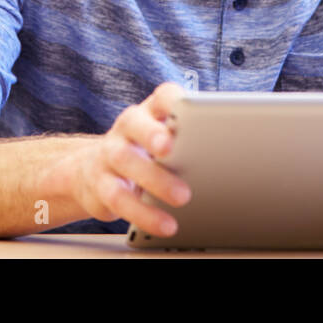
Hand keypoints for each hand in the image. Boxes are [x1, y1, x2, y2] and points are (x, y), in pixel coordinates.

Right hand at [56, 83, 190, 236]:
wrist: (92, 172)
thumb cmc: (144, 153)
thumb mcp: (163, 140)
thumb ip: (189, 140)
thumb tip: (230, 155)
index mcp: (149, 113)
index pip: (161, 97)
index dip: (171, 99)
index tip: (185, 104)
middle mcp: (126, 129)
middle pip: (135, 125)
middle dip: (151, 134)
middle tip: (170, 147)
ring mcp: (109, 155)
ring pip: (125, 161)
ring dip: (155, 179)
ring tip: (183, 197)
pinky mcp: (101, 185)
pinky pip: (119, 199)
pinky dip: (144, 214)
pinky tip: (166, 225)